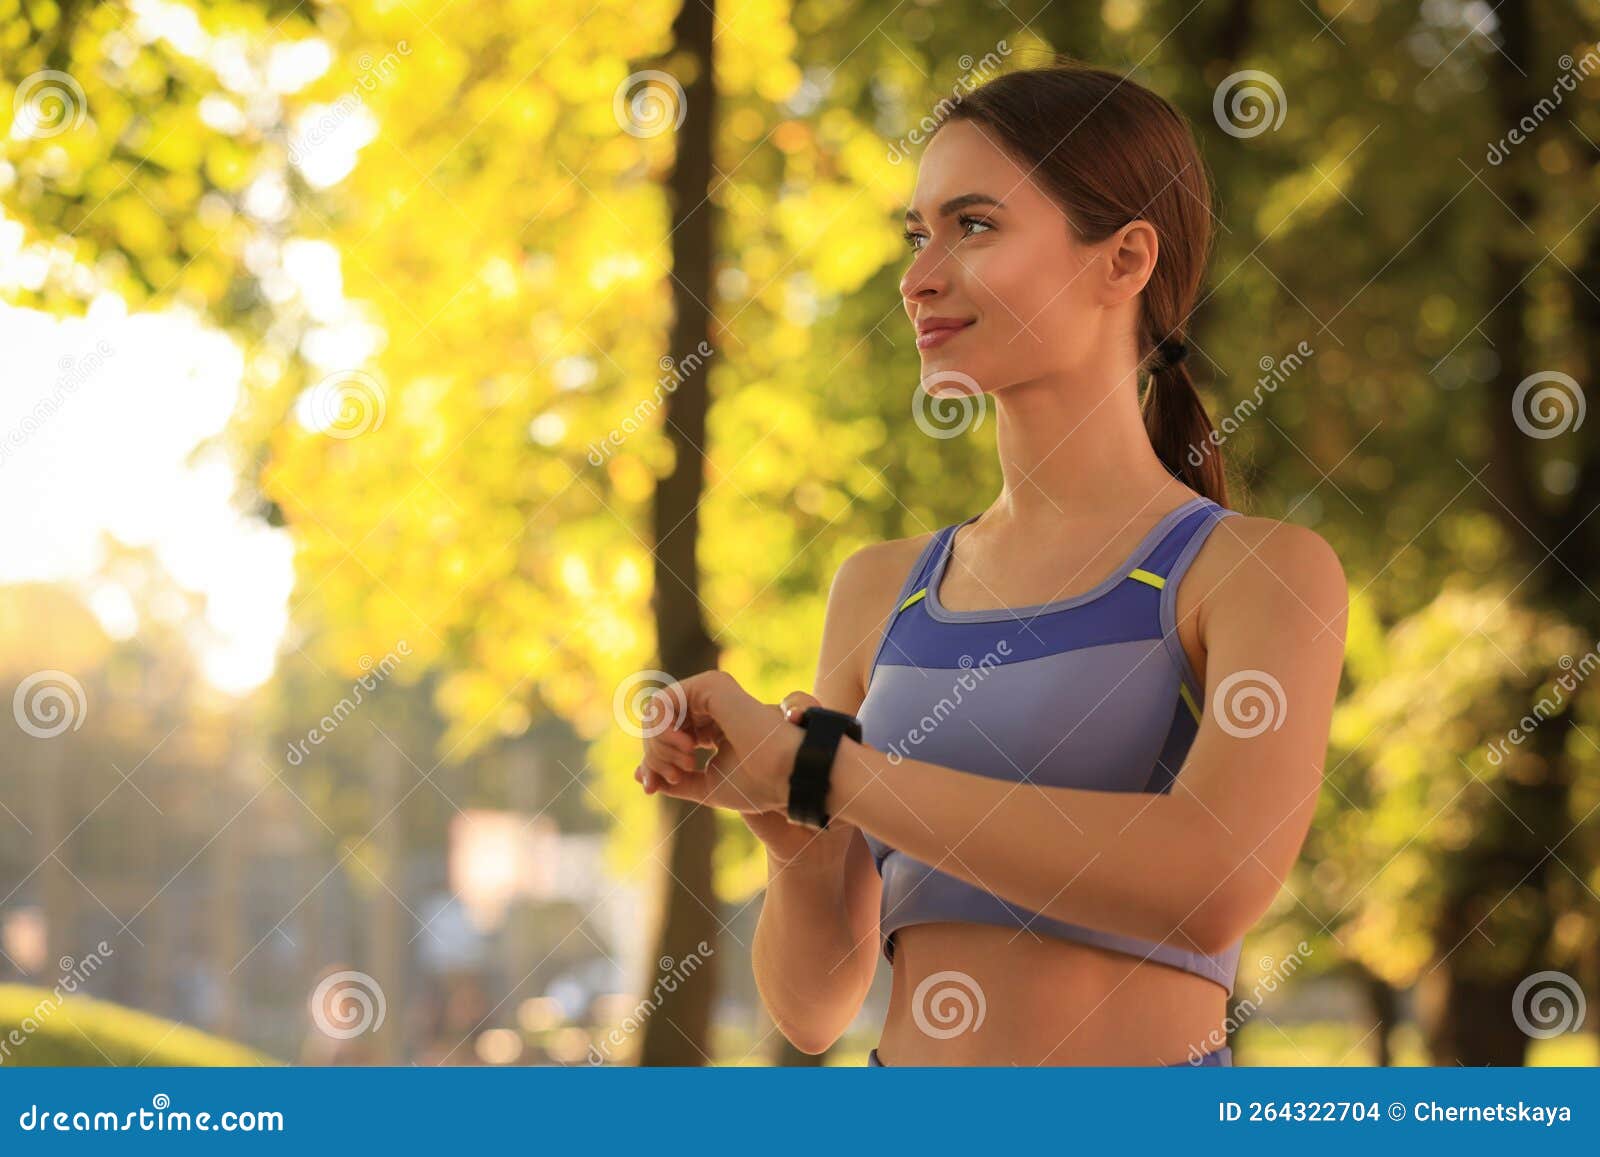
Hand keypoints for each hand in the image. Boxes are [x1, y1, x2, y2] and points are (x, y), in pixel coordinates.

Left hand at [632, 670, 799, 814]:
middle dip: (653, 754)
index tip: (652, 787)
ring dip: (657, 743)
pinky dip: (662, 728)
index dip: (653, 762)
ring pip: (657, 711)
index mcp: (712, 727)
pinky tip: (685, 747)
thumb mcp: (705, 786)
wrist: (787, 773)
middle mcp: (711, 706)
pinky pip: (663, 701)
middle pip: (657, 724)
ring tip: (684, 764)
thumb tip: (641, 777)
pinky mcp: (711, 685)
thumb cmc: (757, 783)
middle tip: (676, 775)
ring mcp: (711, 693)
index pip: (666, 737)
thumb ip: (676, 780)